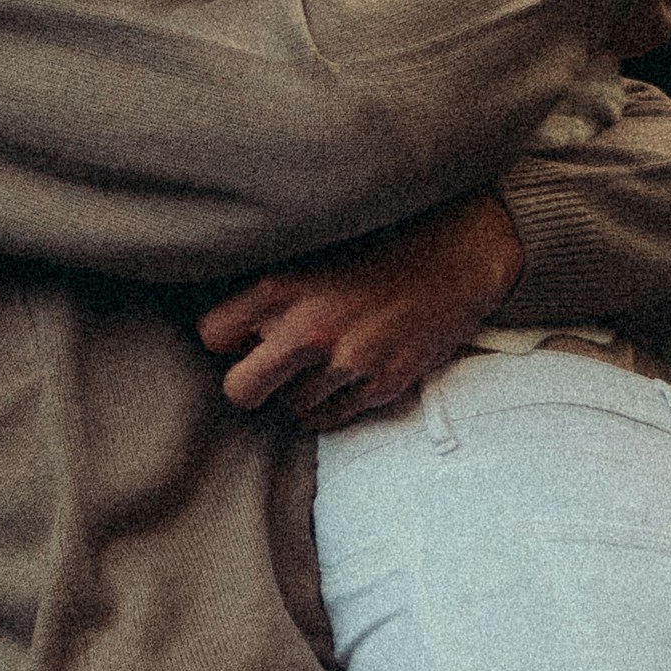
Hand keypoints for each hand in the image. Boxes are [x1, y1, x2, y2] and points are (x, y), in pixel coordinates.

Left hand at [200, 189, 525, 424]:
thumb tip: (230, 337)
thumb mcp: (313, 254)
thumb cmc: (381, 251)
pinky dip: (335, 404)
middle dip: (252, 383)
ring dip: (301, 392)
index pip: (211, 335)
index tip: (245, 337)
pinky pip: (332, 419)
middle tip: (273, 369)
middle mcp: (309, 328)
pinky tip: (351, 374)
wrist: (459, 257)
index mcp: (282, 287)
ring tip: (327, 361)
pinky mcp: (382, 384)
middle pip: (239, 391)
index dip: (226, 341)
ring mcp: (347, 361)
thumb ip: (270, 292)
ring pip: (291, 409)